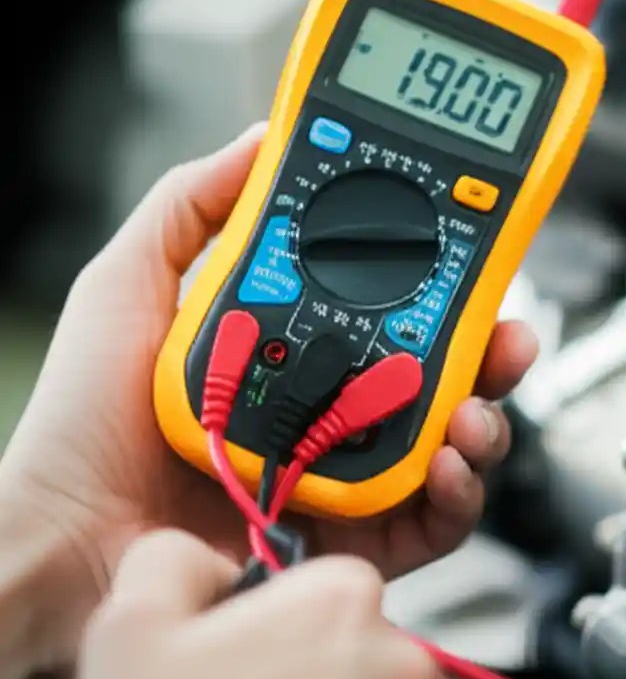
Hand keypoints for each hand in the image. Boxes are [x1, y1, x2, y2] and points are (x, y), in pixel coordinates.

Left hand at [0, 125, 537, 667]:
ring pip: (455, 443)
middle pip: (446, 374)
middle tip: (505, 338)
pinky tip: (444, 467)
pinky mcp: (355, 539)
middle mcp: (336, 408)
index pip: (397, 306)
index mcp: (301, 346)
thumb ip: (194, 204)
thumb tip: (263, 139)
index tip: (473, 259)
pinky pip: (435, 522)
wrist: (66, 537)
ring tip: (471, 411)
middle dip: (493, 354)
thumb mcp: (132, 284)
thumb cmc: (84, 425)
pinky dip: (459, 495)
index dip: (448, 284)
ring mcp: (349, 474)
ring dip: (485, 420)